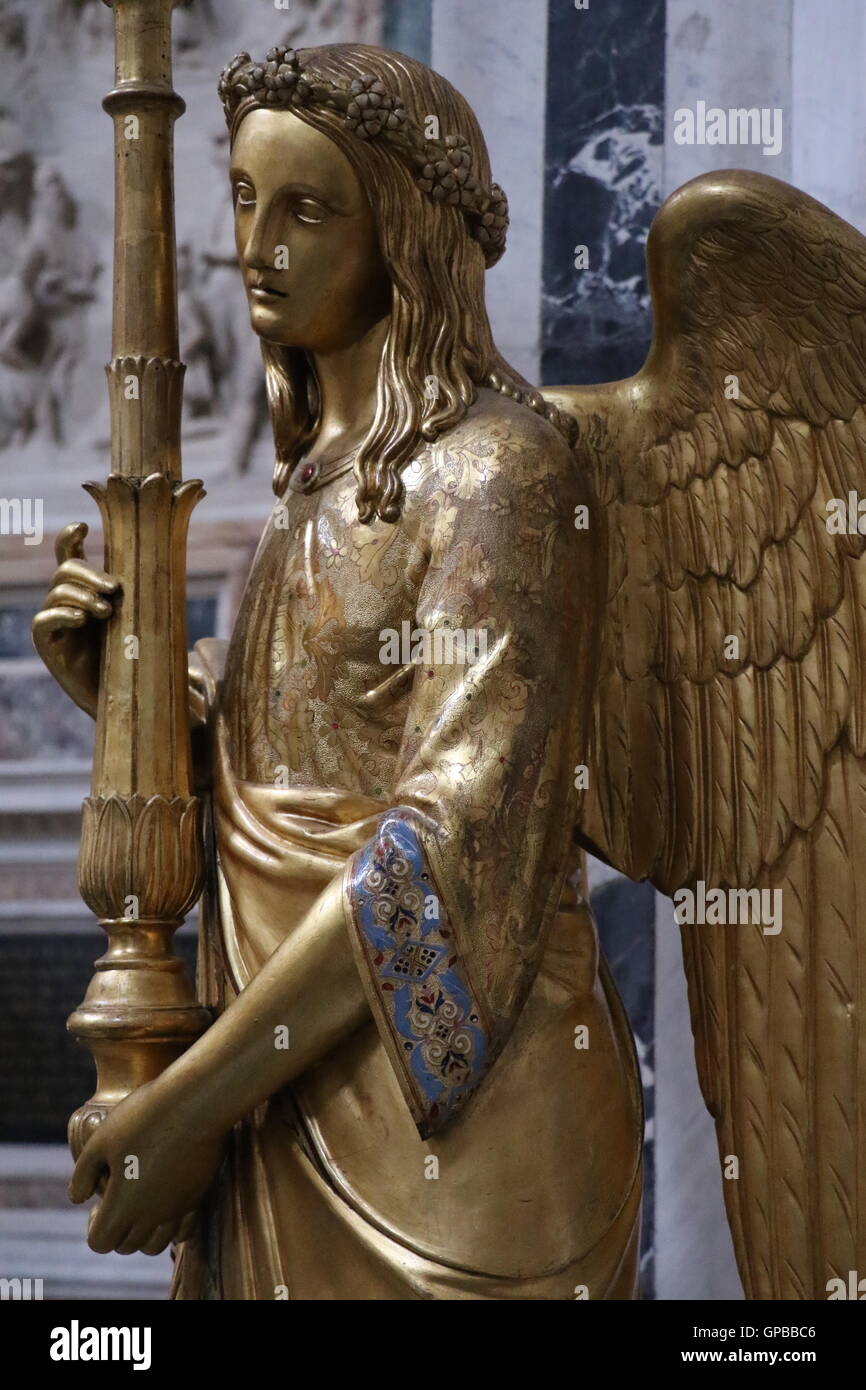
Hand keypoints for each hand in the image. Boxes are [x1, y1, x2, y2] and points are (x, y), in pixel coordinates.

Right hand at [32, 523, 118, 717]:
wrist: (125, 692)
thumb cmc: (134, 649)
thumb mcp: (137, 613)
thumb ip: (135, 590)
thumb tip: (159, 555)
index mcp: (84, 588)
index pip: (68, 554)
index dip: (69, 537)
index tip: (83, 526)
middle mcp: (64, 600)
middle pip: (66, 570)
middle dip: (90, 574)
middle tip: (115, 588)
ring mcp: (54, 621)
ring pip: (58, 593)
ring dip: (84, 597)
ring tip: (106, 611)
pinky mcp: (48, 644)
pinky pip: (45, 621)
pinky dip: (62, 616)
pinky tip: (81, 620)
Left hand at [68, 1078, 226, 1255]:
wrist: (197, 1102)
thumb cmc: (145, 1117)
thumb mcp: (102, 1139)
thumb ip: (83, 1173)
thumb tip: (76, 1198)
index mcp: (124, 1204)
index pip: (100, 1242)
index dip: (94, 1227)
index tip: (97, 1206)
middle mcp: (152, 1215)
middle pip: (128, 1246)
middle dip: (117, 1231)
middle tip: (117, 1202)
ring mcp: (178, 1208)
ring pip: (157, 1245)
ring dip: (144, 1233)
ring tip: (141, 1205)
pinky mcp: (198, 1195)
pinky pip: (182, 1229)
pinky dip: (170, 1225)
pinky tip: (165, 1198)